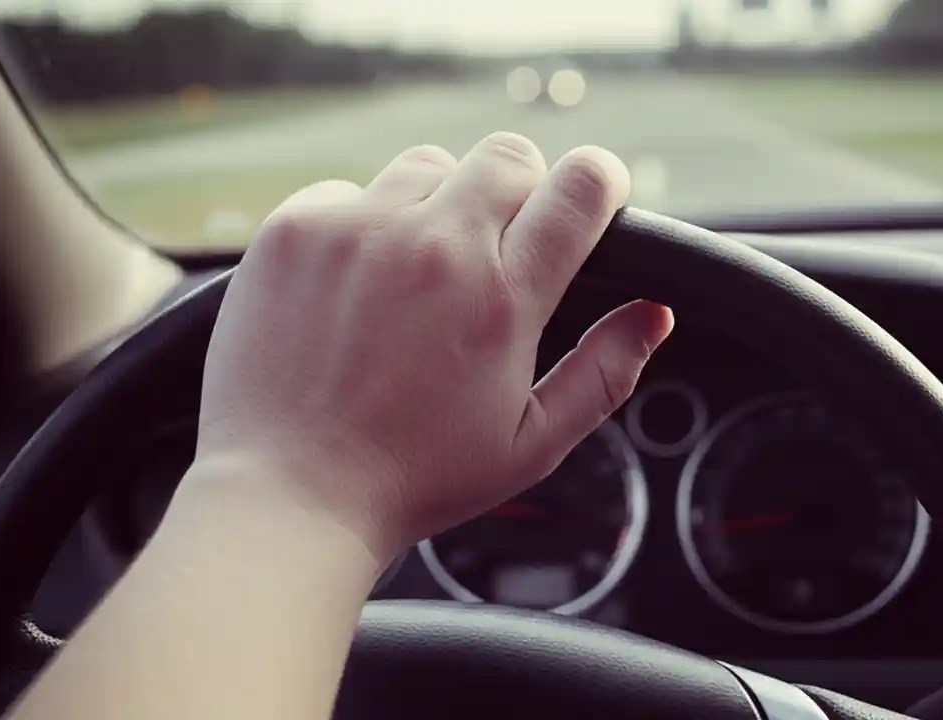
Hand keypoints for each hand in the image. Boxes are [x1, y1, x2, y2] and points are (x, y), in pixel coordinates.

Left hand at [187, 133, 672, 565]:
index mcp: (502, 299)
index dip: (599, 182)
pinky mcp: (295, 230)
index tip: (592, 200)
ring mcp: (357, 231)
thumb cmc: (415, 478)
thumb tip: (655, 315)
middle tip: (501, 251)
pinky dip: (365, 224)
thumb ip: (605, 373)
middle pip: (509, 155)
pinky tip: (359, 286)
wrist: (287, 496)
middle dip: (522, 191)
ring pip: (430, 165)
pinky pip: (350, 189)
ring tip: (421, 275)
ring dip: (441, 204)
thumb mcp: (532, 444)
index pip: (581, 186)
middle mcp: (433, 248)